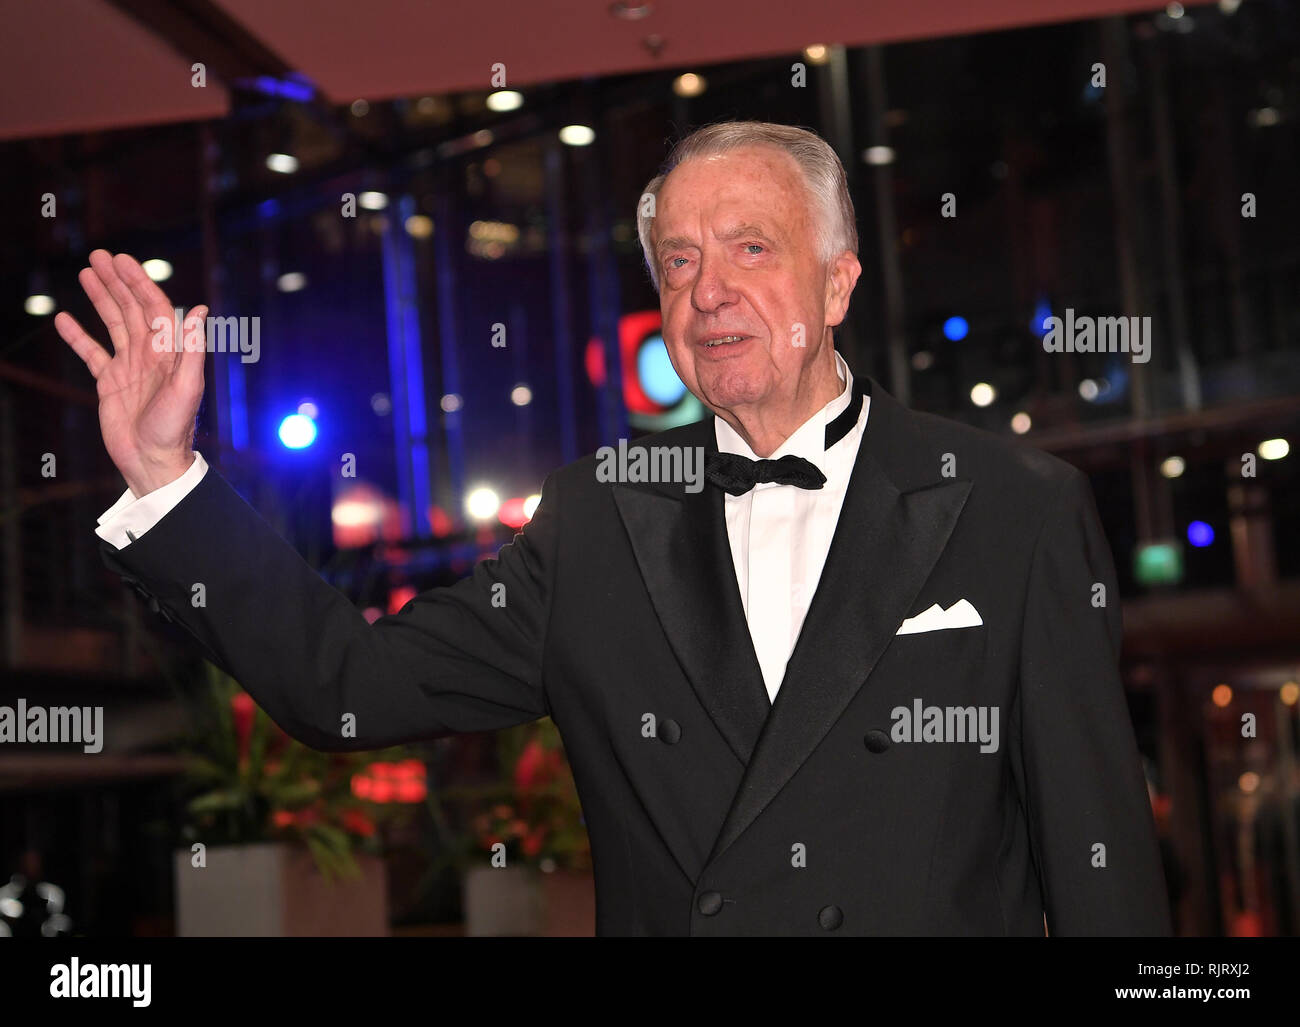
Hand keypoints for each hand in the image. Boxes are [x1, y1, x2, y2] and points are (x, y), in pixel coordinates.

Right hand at [55, 250, 206, 496]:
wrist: (154, 461)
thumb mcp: (187, 387)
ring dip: (100, 298)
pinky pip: (92, 354)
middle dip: (116, 282)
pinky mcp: (110, 383)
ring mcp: (130, 367)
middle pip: (131, 309)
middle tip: (98, 256)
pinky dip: (78, 337)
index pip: (153, 307)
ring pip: (112, 324)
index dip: (138, 283)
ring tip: (86, 274)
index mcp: (168, 352)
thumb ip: (192, 348)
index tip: (121, 260)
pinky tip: (63, 320)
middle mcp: (150, 354)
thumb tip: (200, 309)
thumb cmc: (175, 428)